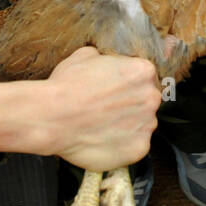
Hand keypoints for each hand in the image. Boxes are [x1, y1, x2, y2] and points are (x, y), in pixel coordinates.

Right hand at [43, 47, 161, 172]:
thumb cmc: (67, 86)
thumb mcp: (84, 56)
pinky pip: (134, 146)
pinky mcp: (138, 149)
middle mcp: (151, 97)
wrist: (53, 117)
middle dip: (130, 104)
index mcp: (143, 71)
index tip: (113, 91)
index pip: (144, 77)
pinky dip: (121, 145)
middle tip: (106, 109)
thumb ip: (104, 59)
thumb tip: (102, 60)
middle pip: (146, 101)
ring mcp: (147, 125)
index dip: (126, 84)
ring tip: (101, 126)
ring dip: (127, 125)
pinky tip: (102, 140)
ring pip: (142, 124)